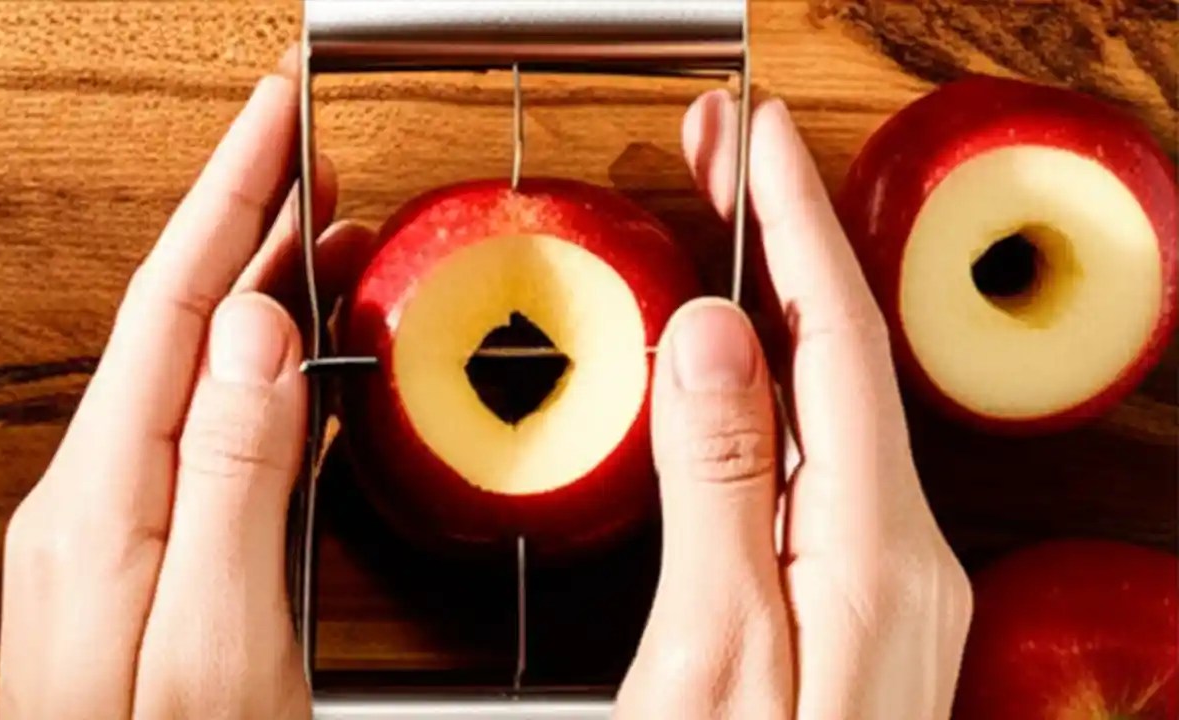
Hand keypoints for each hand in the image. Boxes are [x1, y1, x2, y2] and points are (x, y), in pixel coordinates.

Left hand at [0, 48, 372, 718]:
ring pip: (195, 371)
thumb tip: (254, 337)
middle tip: (309, 155)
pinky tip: (292, 363)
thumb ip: (232, 484)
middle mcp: (96, 501)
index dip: (227, 200)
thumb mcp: (214, 643)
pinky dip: (257, 372)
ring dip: (255, 291)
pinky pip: (207, 429)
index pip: (172, 307)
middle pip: (179, 323)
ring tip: (319, 236)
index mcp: (106, 502)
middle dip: (244, 222)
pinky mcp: (150, 558)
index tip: (275, 122)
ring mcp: (118, 530)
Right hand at [614, 93, 973, 717]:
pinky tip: (743, 357)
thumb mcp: (709, 655)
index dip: (793, 228)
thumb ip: (720, 490)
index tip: (756, 139)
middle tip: (725, 151)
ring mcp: (886, 575)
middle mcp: (903, 552)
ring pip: (833, 401)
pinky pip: (820, 455)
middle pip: (843, 358)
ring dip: (777, 304)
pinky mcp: (854, 595)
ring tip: (725, 223)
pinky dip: (779, 382)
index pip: (835, 345)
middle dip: (785, 240)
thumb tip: (712, 336)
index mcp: (875, 553)